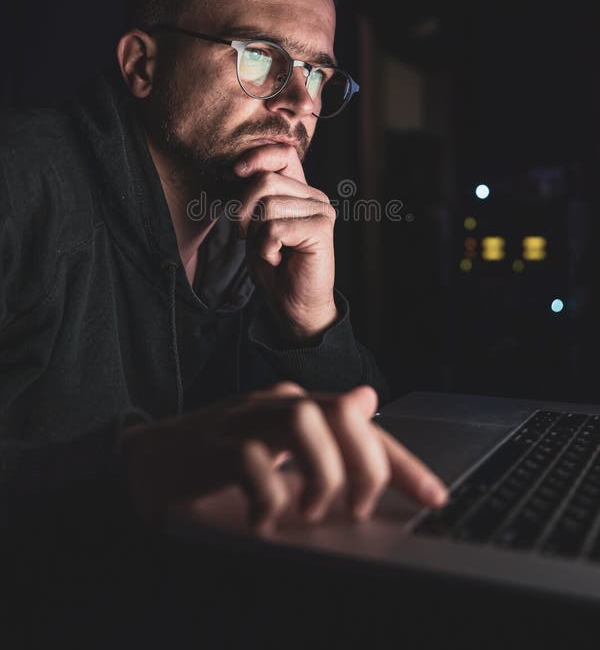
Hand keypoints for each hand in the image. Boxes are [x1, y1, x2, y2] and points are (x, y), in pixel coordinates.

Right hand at [120, 382, 447, 533]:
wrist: (144, 463)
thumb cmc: (217, 460)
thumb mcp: (278, 450)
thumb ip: (323, 433)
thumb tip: (369, 400)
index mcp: (296, 406)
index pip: (362, 425)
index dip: (402, 461)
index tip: (434, 497)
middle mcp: (275, 404)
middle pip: (340, 412)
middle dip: (366, 464)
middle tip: (359, 508)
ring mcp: (242, 419)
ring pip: (304, 423)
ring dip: (320, 475)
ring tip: (311, 512)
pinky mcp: (211, 445)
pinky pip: (253, 460)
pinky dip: (268, 498)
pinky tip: (264, 522)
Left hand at [233, 144, 336, 343]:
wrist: (293, 306)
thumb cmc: (274, 267)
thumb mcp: (256, 226)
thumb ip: (255, 197)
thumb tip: (241, 167)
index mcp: (300, 190)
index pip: (282, 154)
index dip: (257, 156)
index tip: (237, 171)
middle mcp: (315, 196)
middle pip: (265, 181)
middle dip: (245, 212)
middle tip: (252, 239)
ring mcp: (321, 210)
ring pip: (268, 205)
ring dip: (257, 235)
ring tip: (271, 251)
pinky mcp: (321, 228)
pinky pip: (275, 228)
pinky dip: (266, 248)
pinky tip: (278, 259)